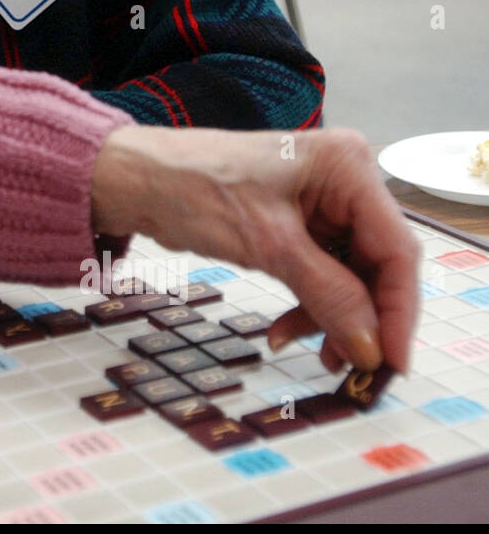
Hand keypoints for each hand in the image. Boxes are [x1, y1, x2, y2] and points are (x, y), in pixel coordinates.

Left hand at [90, 126, 419, 373]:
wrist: (135, 179)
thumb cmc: (192, 189)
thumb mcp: (267, 246)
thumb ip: (328, 294)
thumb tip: (371, 345)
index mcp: (346, 167)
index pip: (395, 248)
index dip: (399, 311)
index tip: (393, 362)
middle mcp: (342, 178)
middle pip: (376, 263)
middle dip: (363, 318)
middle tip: (353, 367)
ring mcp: (319, 199)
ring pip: (349, 273)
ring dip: (334, 317)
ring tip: (317, 356)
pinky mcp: (296, 219)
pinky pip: (320, 270)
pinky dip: (309, 302)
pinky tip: (287, 331)